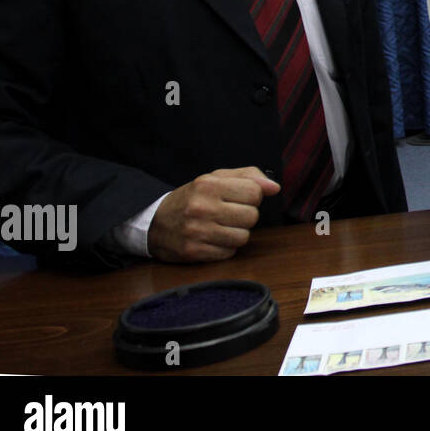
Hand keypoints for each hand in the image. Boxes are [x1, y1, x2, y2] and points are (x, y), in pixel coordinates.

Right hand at [148, 167, 279, 261]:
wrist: (154, 223)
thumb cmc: (192, 198)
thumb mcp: (216, 178)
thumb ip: (249, 176)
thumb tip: (275, 188)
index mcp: (209, 185)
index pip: (254, 192)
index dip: (252, 196)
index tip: (239, 198)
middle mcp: (202, 207)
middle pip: (252, 216)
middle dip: (245, 216)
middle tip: (228, 214)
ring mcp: (197, 231)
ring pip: (243, 237)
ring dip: (236, 233)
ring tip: (220, 227)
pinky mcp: (194, 252)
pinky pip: (229, 253)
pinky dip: (225, 248)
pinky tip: (212, 239)